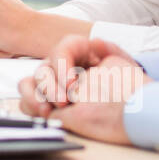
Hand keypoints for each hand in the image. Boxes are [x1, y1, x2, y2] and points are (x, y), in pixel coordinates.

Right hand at [18, 35, 147, 127]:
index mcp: (77, 52)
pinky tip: (45, 117)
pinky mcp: (46, 102)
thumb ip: (111, 51)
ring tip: (46, 112)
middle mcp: (60, 66)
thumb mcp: (123, 64)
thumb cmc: (125, 83)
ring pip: (28, 84)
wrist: (130, 106)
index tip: (72, 84)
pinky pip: (29, 102)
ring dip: (33, 97)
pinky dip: (32, 108)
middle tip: (63, 103)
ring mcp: (51, 85)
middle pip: (43, 69)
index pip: (62, 50)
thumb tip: (96, 42)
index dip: (62, 65)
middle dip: (48, 87)